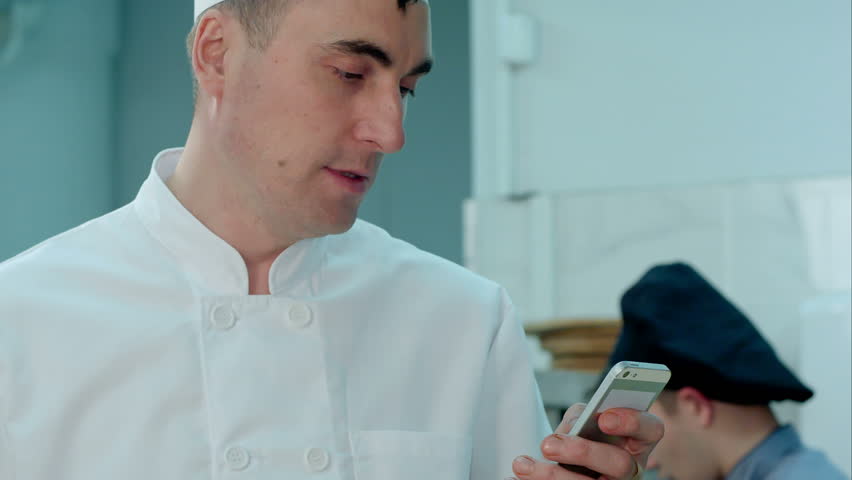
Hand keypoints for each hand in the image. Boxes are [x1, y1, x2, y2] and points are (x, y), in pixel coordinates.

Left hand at [508, 403, 664, 479]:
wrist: (570, 460)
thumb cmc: (583, 431)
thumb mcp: (585, 418)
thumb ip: (583, 416)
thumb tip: (572, 429)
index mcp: (636, 441)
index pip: (651, 429)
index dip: (632, 421)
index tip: (603, 417)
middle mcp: (630, 467)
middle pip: (620, 464)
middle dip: (583, 452)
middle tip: (548, 444)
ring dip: (552, 475)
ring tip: (522, 465)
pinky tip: (517, 476)